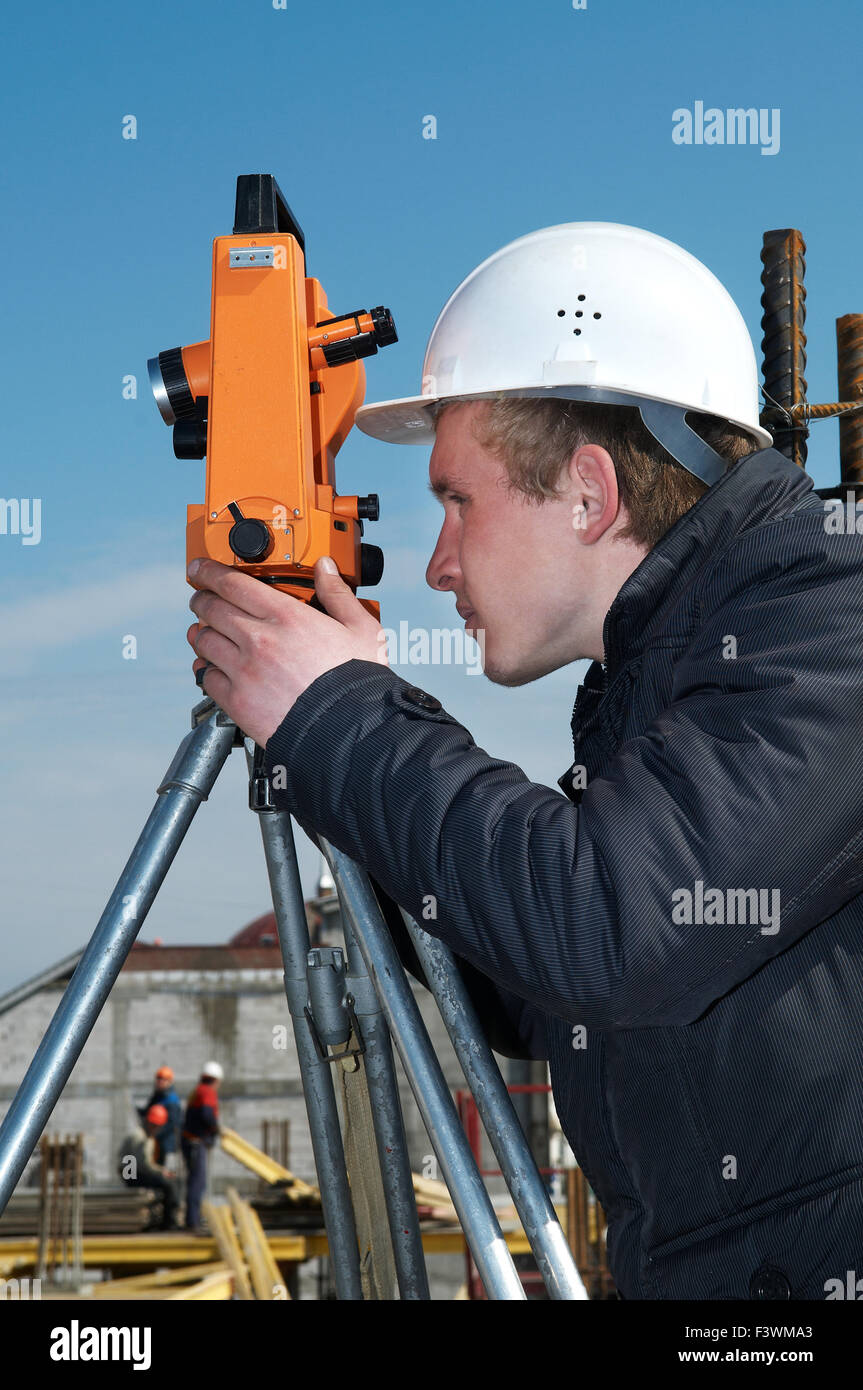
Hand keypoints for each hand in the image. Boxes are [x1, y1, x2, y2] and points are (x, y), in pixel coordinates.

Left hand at [186, 555, 387, 746]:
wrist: (348, 731)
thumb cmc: (357, 682)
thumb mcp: (361, 630)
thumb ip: (338, 594)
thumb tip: (326, 568)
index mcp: (287, 617)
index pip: (233, 583)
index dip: (210, 572)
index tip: (201, 568)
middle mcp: (259, 639)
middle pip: (211, 609)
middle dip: (201, 598)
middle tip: (201, 597)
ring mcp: (244, 671)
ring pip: (204, 641)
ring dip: (199, 632)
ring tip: (201, 629)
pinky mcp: (237, 701)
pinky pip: (206, 677)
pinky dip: (203, 667)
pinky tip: (207, 665)